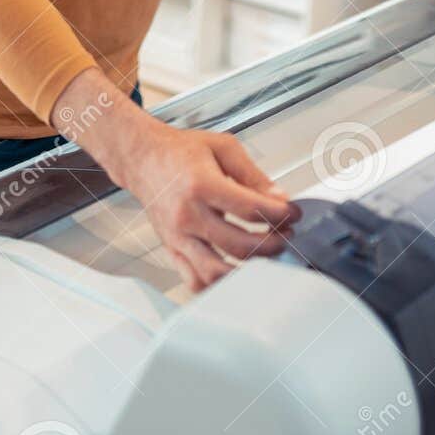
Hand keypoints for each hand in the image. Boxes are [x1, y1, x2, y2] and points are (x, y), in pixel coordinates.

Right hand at [51, 68, 297, 292]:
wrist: (143, 158)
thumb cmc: (179, 151)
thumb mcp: (223, 148)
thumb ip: (253, 174)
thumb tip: (278, 197)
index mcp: (201, 185)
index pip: (249, 208)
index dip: (279, 213)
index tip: (292, 213)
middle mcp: (187, 214)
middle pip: (238, 244)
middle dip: (272, 244)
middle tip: (285, 236)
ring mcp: (177, 236)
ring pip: (216, 271)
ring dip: (248, 271)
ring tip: (266, 259)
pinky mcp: (171, 249)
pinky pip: (193, 280)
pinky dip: (216, 286)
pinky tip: (234, 276)